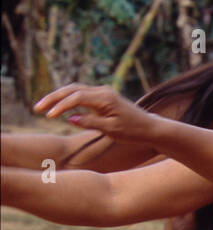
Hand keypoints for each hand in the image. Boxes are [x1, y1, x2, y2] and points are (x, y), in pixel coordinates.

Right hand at [34, 83, 156, 141]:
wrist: (150, 128)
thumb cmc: (134, 131)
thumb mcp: (112, 130)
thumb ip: (91, 123)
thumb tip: (70, 118)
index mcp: (105, 98)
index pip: (76, 98)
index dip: (61, 106)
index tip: (49, 116)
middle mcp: (102, 91)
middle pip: (71, 90)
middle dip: (53, 98)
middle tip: (37, 108)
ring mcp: (102, 92)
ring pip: (74, 90)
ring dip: (58, 97)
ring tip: (44, 107)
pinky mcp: (102, 97)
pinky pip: (81, 94)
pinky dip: (68, 99)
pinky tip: (58, 107)